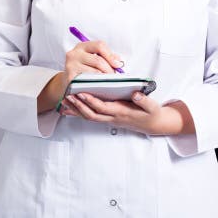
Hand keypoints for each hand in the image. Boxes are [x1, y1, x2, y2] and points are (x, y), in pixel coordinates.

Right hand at [38, 40, 122, 112]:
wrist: (68, 82)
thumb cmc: (84, 69)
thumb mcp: (93, 59)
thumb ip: (106, 58)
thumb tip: (118, 61)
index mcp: (81, 47)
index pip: (99, 45)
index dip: (111, 55)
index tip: (117, 65)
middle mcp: (74, 54)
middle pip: (98, 61)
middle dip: (109, 70)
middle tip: (114, 78)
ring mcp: (70, 66)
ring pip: (95, 73)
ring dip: (104, 79)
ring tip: (107, 83)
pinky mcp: (70, 78)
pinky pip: (88, 82)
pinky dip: (96, 85)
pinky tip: (99, 87)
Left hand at [60, 93, 194, 135]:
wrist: (153, 124)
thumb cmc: (151, 113)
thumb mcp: (152, 106)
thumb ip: (144, 100)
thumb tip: (135, 94)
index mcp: (122, 112)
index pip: (103, 107)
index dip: (91, 101)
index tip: (81, 93)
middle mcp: (113, 117)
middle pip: (92, 114)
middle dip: (79, 106)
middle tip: (67, 96)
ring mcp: (109, 119)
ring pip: (89, 117)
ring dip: (76, 110)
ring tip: (64, 100)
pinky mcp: (107, 118)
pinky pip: (91, 117)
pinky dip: (78, 114)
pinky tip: (68, 110)